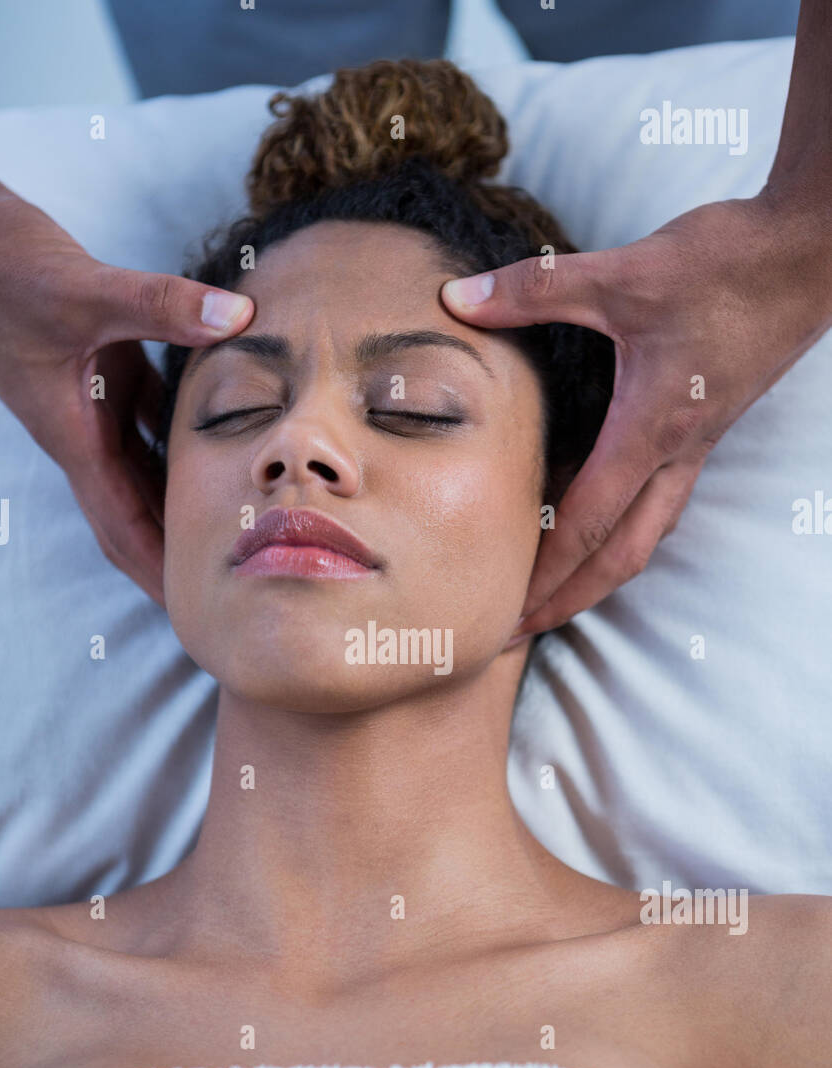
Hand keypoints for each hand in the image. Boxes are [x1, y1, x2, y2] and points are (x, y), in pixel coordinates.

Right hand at [0, 156, 252, 604]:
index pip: (125, 529)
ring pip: (151, 471)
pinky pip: (156, 417)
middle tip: (234, 590)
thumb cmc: (2, 265)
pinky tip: (234, 436)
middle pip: (140, 517)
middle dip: (178, 558)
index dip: (161, 574)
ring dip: (187, 501)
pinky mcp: (105, 368)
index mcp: (77, 439)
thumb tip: (241, 319)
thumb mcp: (85, 290)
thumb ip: (163, 306)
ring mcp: (95, 402)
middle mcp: (87, 432)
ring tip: (241, 532)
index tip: (198, 614)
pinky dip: (189, 433)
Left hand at [441, 190, 831, 630]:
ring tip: (556, 588)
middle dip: (571, 599)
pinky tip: (599, 515)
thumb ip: (535, 289)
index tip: (510, 615)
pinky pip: (662, 498)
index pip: (587, 525)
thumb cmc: (727, 265)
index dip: (544, 575)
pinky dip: (625, 525)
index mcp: (650, 430)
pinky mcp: (708, 425)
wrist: (811, 249)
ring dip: (600, 569)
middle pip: (621, 555)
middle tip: (522, 629)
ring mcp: (698, 443)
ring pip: (647, 532)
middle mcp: (678, 452)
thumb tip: (459, 299)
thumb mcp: (620, 274)